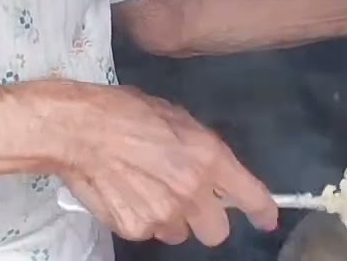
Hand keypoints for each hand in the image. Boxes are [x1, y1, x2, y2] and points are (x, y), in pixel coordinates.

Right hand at [55, 84, 277, 245]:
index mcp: (208, 158)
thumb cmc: (127, 113)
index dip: (262, 210)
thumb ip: (202, 148)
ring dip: (172, 218)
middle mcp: (191, 192)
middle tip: (188, 200)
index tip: (266, 219)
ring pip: (180, 233)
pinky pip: (149, 232)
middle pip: (216, 232)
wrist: (80, 130)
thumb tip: (216, 170)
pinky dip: (142, 218)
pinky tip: (127, 193)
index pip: (249, 196)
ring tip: (147, 189)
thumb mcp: (177, 118)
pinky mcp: (135, 228)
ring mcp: (163, 215)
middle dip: (206, 219)